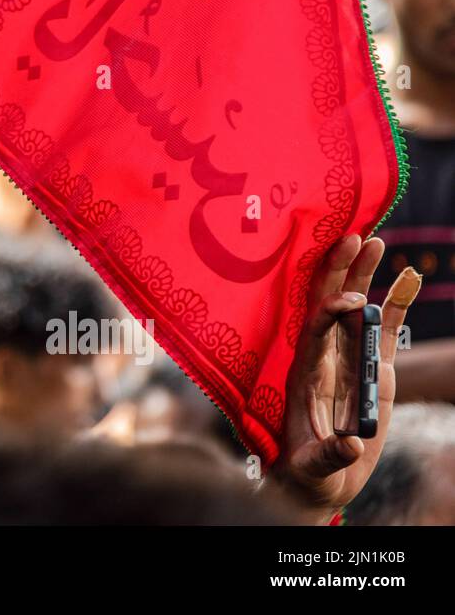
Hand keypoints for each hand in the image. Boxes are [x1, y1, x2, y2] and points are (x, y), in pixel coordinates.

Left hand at [271, 234, 417, 520]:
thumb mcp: (313, 466)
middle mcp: (326, 356)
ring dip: (364, 275)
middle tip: (354, 238)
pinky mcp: (374, 366)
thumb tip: (350, 444)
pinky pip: (386, 327)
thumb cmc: (308, 470)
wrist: (320, 476)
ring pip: (356, 307)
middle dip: (339, 272)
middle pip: (328, 304)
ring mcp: (351, 357)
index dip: (327, 311)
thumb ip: (328, 455)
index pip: (313, 330)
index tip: (349, 300)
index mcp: (305, 373)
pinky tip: (409, 277)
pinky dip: (396, 302)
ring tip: (377, 242)